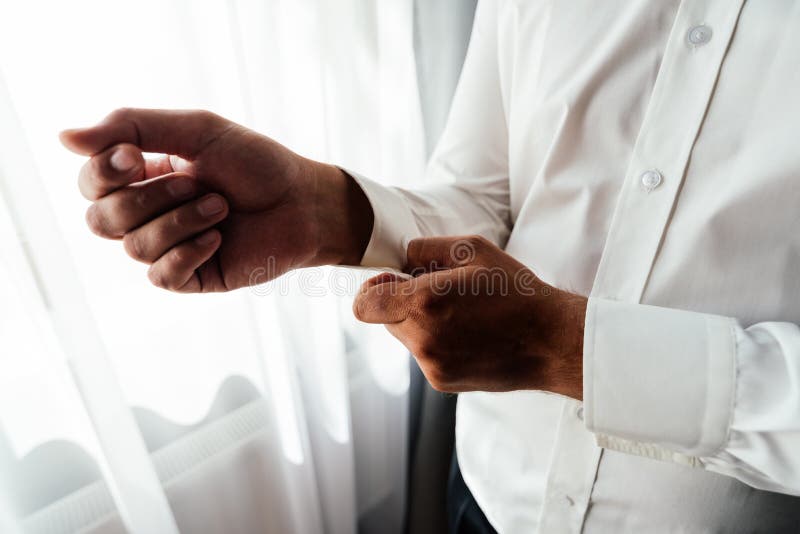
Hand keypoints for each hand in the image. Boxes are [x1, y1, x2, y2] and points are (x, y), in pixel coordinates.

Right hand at [60, 108, 371, 291]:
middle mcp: (150, 215)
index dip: (103, 173)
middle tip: (199, 184)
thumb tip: (64, 137)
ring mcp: (169, 248)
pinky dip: (188, 252)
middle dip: (149, 199)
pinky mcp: (192, 277)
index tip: (136, 156)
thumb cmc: (256, 163)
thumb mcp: (197, 131)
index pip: (92, 183)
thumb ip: (133, 126)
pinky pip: (161, 275)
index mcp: (144, 178)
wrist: (304, 202)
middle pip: (101, 220)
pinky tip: (218, 239)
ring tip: (221, 208)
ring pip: (133, 246)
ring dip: (180, 222)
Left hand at [352, 236, 586, 397]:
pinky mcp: (442, 382)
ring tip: (464, 315)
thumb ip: (424, 250)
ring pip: (406, 338)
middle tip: (442, 293)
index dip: (372, 290)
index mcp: (424, 302)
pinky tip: (470, 335)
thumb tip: (398, 260)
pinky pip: (425, 355)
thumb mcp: (473, 250)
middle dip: (403, 303)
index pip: (365, 304)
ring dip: (422, 324)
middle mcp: (422, 338)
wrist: (551, 342)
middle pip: (385, 319)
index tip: (393, 282)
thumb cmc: (515, 292)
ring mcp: (431, 365)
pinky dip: (438, 343)